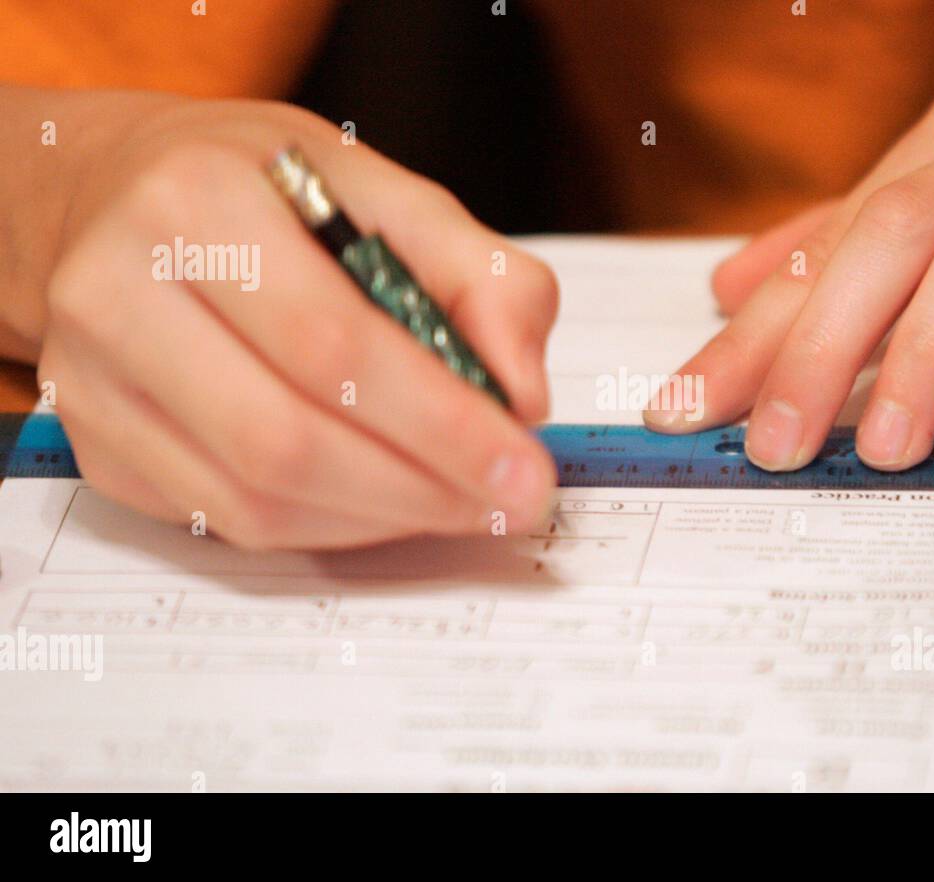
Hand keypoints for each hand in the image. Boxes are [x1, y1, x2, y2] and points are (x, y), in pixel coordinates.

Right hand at [36, 97, 556, 547]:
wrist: (114, 196)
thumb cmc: (260, 191)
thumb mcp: (385, 190)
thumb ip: (481, 278)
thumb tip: (524, 395)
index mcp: (197, 203)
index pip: (332, 342)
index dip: (441, 422)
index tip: (523, 468)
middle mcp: (116, 293)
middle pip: (285, 440)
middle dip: (420, 487)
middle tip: (506, 501)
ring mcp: (91, 382)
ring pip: (255, 500)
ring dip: (381, 518)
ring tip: (459, 501)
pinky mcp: (98, 447)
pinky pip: (229, 521)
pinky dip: (329, 526)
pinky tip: (385, 501)